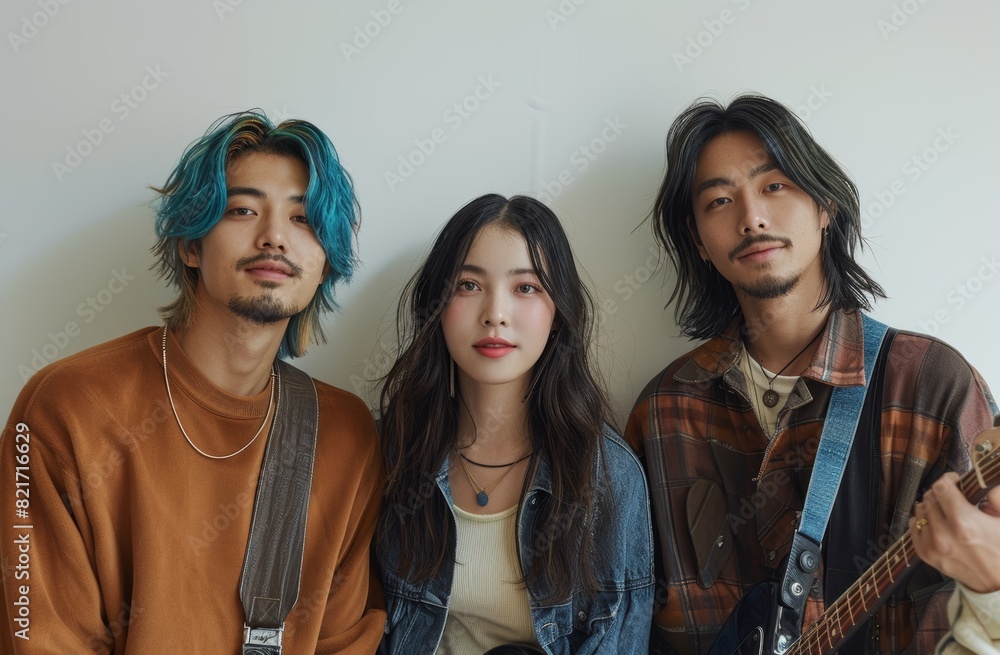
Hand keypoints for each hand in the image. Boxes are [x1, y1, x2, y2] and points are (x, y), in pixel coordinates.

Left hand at [910, 460, 999, 593]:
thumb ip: (997, 498)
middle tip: (951, 495)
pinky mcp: (925, 555)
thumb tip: (986, 484)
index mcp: (964, 523)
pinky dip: (921, 520)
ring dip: (930, 505)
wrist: (997, 583)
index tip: (955, 480)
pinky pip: (913, 527)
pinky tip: (932, 520)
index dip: (949, 479)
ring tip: (943, 509)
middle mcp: (944, 535)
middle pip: (930, 498)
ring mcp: (932, 546)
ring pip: (920, 510)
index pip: (942, 488)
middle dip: (940, 492)